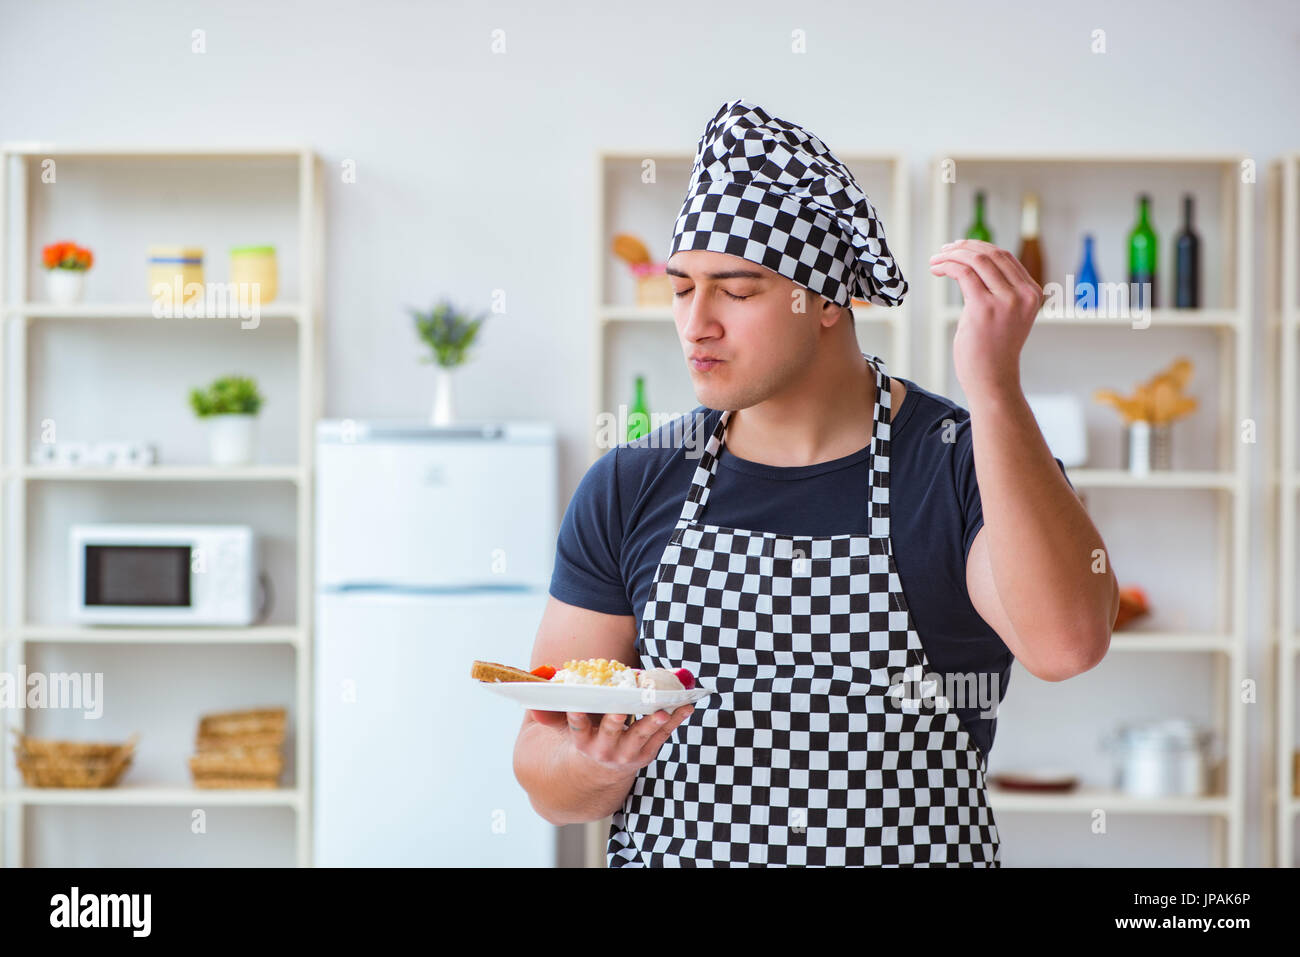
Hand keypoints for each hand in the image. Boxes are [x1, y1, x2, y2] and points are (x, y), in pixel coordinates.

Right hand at [527, 705, 694, 771]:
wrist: (599, 774)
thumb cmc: (586, 737)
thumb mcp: (566, 728)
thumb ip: (553, 712)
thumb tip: (534, 696)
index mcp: (583, 741)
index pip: (578, 728)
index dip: (577, 717)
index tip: (577, 707)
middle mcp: (604, 750)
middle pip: (611, 732)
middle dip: (616, 720)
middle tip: (622, 709)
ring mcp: (627, 754)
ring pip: (641, 736)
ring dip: (653, 722)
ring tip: (664, 710)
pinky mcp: (646, 754)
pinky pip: (662, 736)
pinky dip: (675, 720)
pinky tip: (686, 706)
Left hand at [929, 239, 1042, 399]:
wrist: (992, 379)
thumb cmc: (993, 349)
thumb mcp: (1006, 314)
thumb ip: (1001, 290)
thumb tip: (974, 263)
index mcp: (1033, 292)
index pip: (1005, 257)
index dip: (978, 247)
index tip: (958, 247)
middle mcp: (1024, 294)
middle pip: (991, 254)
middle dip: (963, 247)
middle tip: (943, 250)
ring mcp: (1007, 301)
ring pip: (976, 260)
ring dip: (951, 255)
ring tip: (935, 260)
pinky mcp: (984, 308)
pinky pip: (963, 273)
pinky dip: (947, 266)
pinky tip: (936, 269)